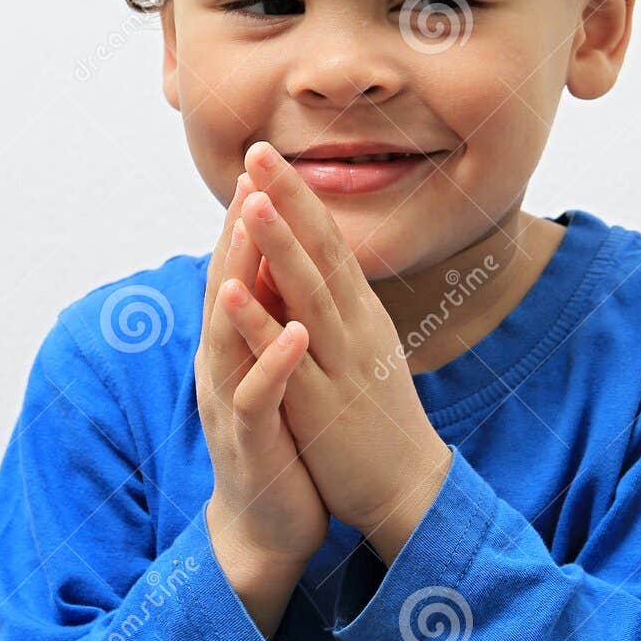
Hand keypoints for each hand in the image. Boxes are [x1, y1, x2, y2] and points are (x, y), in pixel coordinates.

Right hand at [196, 172, 329, 634]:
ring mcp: (229, 401)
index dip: (247, 219)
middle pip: (224, 286)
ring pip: (229, 333)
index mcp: (233, 344)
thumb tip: (275, 264)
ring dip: (241, 281)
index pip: (237, 270)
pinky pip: (259, 396)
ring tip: (255, 232)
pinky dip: (275, 361)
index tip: (263, 165)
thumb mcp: (270, 367)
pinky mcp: (249, 440)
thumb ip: (266, 319)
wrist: (267, 522)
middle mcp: (221, 364)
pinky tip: (297, 332)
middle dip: (237, 231)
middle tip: (251, 176)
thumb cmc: (276, 437)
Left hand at [234, 141, 453, 564]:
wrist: (409, 491)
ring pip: (307, 294)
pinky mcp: (321, 406)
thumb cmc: (378, 420)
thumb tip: (316, 267)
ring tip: (252, 199)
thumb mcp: (362, 351)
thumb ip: (338, 309)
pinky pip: (285, 358)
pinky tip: (231, 290)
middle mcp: (356, 328)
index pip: (330, 242)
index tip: (270, 153)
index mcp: (362, 314)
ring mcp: (340, 364)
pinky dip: (258, 321)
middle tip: (259, 149)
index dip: (302, 196)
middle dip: (290, 198)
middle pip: (322, 252)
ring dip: (278, 245)